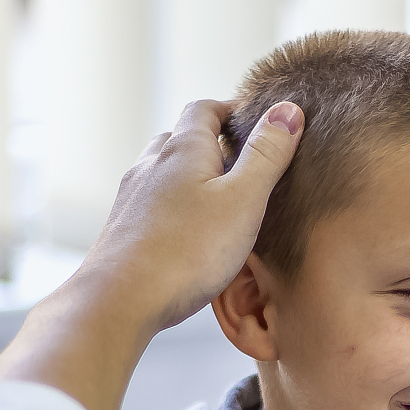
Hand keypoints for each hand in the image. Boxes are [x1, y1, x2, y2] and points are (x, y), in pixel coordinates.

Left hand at [84, 98, 302, 333]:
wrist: (121, 299)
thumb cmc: (186, 251)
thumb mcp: (243, 199)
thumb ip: (266, 155)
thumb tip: (288, 110)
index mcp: (183, 149)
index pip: (205, 109)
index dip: (230, 109)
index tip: (252, 120)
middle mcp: (152, 165)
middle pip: (181, 139)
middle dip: (210, 144)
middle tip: (240, 162)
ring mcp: (133, 196)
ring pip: (163, 172)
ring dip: (188, 177)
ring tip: (216, 198)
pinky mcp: (124, 228)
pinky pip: (152, 204)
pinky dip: (173, 207)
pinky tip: (187, 233)